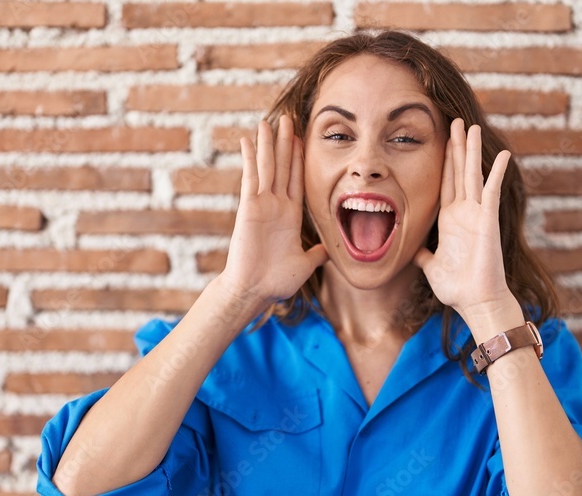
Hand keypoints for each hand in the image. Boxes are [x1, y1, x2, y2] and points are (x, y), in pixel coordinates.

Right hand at [219, 116, 327, 304]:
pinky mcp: (249, 207)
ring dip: (269, 143)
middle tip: (288, 118)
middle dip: (285, 142)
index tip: (301, 138)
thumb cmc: (276, 282)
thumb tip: (331, 251)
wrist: (255, 291)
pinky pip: (251, 177)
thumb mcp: (305, 264)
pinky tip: (249, 140)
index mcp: (290, 215)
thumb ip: (317, 253)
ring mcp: (262, 204)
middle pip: (282, 166)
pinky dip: (251, 158)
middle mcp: (276, 205)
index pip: (296, 179)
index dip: (299, 158)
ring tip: (270, 121)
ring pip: (268, 166)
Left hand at [413, 120, 519, 329]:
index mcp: (449, 220)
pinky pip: (492, 192)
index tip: (443, 139)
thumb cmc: (456, 287)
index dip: (445, 161)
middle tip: (455, 121)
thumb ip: (423, 255)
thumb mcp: (431, 267)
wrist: (475, 301)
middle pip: (458, 171)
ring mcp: (477, 214)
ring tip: (471, 127)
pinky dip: (496, 173)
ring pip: (472, 175)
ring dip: (471, 151)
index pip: (446, 182)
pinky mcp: (487, 220)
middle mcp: (464, 212)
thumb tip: (414, 250)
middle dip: (456, 146)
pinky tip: (503, 155)